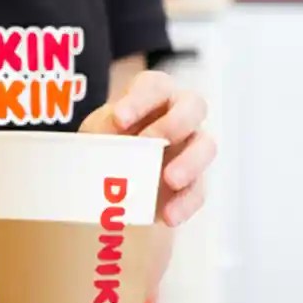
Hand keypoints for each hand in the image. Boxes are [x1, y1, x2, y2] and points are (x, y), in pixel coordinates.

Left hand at [80, 70, 215, 226]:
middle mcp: (179, 116)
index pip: (154, 86)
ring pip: (207, 145)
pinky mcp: (192, 183)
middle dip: (174, 122)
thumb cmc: (105, 145)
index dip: (140, 99)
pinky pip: (198, 190)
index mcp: (153, 96)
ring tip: (169, 179)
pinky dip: (185, 203)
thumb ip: (102, 130)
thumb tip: (110, 133)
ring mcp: (191, 149)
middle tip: (151, 140)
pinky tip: (168, 216)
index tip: (120, 118)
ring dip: (190, 161)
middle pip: (193, 106)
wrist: (107, 184)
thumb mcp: (96, 134)